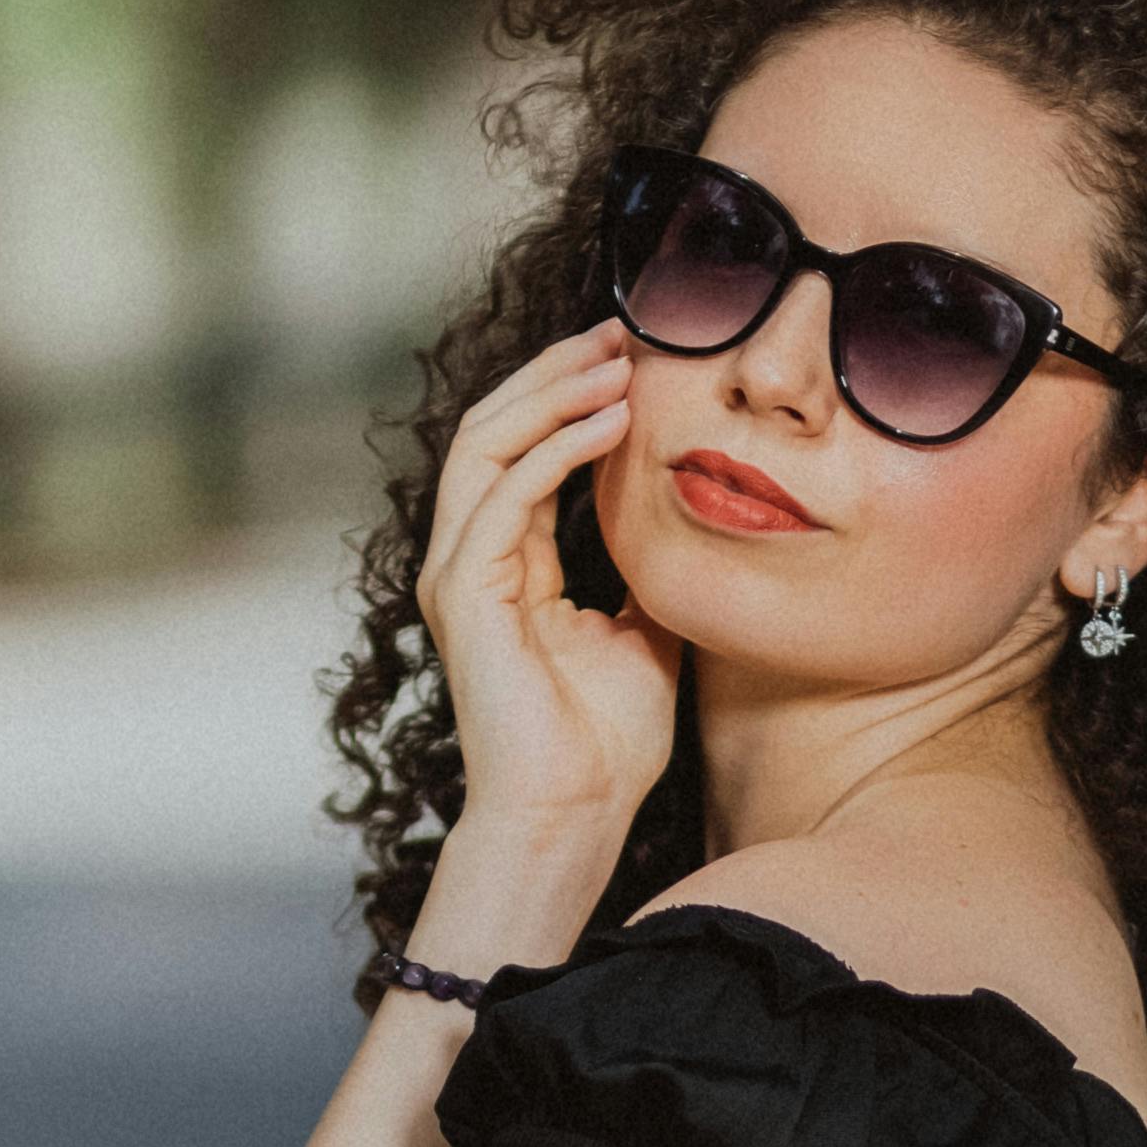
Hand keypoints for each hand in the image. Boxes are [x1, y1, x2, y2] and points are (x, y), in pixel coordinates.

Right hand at [415, 318, 674, 890]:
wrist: (574, 817)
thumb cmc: (606, 745)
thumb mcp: (648, 628)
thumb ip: (648, 565)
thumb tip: (690, 509)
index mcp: (503, 565)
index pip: (522, 452)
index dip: (570, 397)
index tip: (632, 355)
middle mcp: (466, 560)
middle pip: (492, 429)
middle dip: (554, 372)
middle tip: (620, 330)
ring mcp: (456, 576)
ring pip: (485, 445)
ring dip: (551, 393)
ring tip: (615, 359)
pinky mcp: (462, 596)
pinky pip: (504, 495)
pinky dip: (559, 449)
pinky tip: (615, 422)